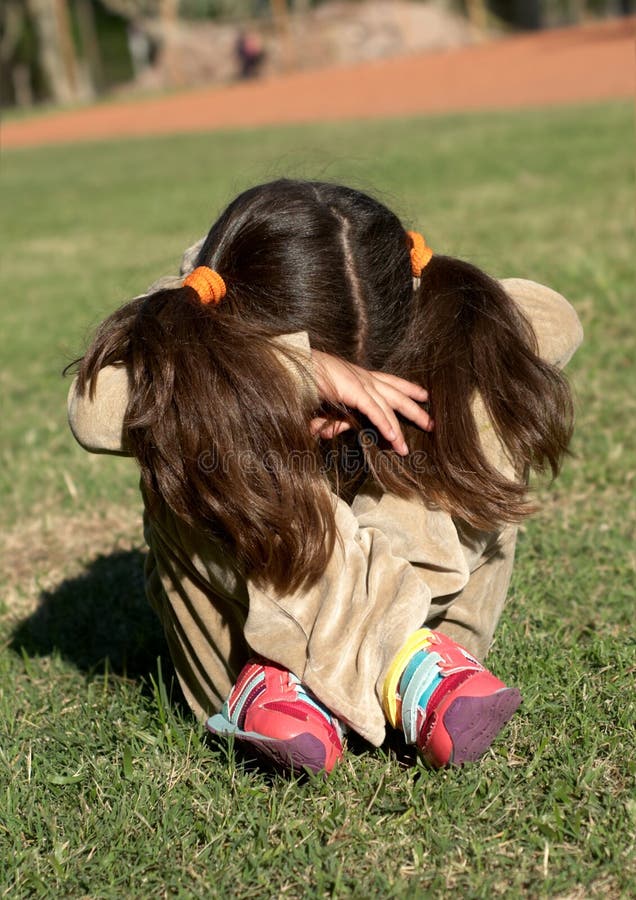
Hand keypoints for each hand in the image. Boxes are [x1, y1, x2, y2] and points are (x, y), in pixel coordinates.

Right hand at [310, 350, 432, 455]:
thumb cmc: (307, 379)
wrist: (296, 365)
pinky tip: (394, 438)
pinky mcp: (354, 390)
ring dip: (403, 425)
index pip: (390, 381)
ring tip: (411, 442)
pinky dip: (385, 425)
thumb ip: (329, 417)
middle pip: (397, 394)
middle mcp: (364, 377)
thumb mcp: (324, 402)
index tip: (424, 394)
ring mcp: (360, 383)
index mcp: (360, 375)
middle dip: (416, 408)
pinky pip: (374, 411)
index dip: (408, 387)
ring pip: (389, 406)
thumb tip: (325, 433)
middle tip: (432, 422)